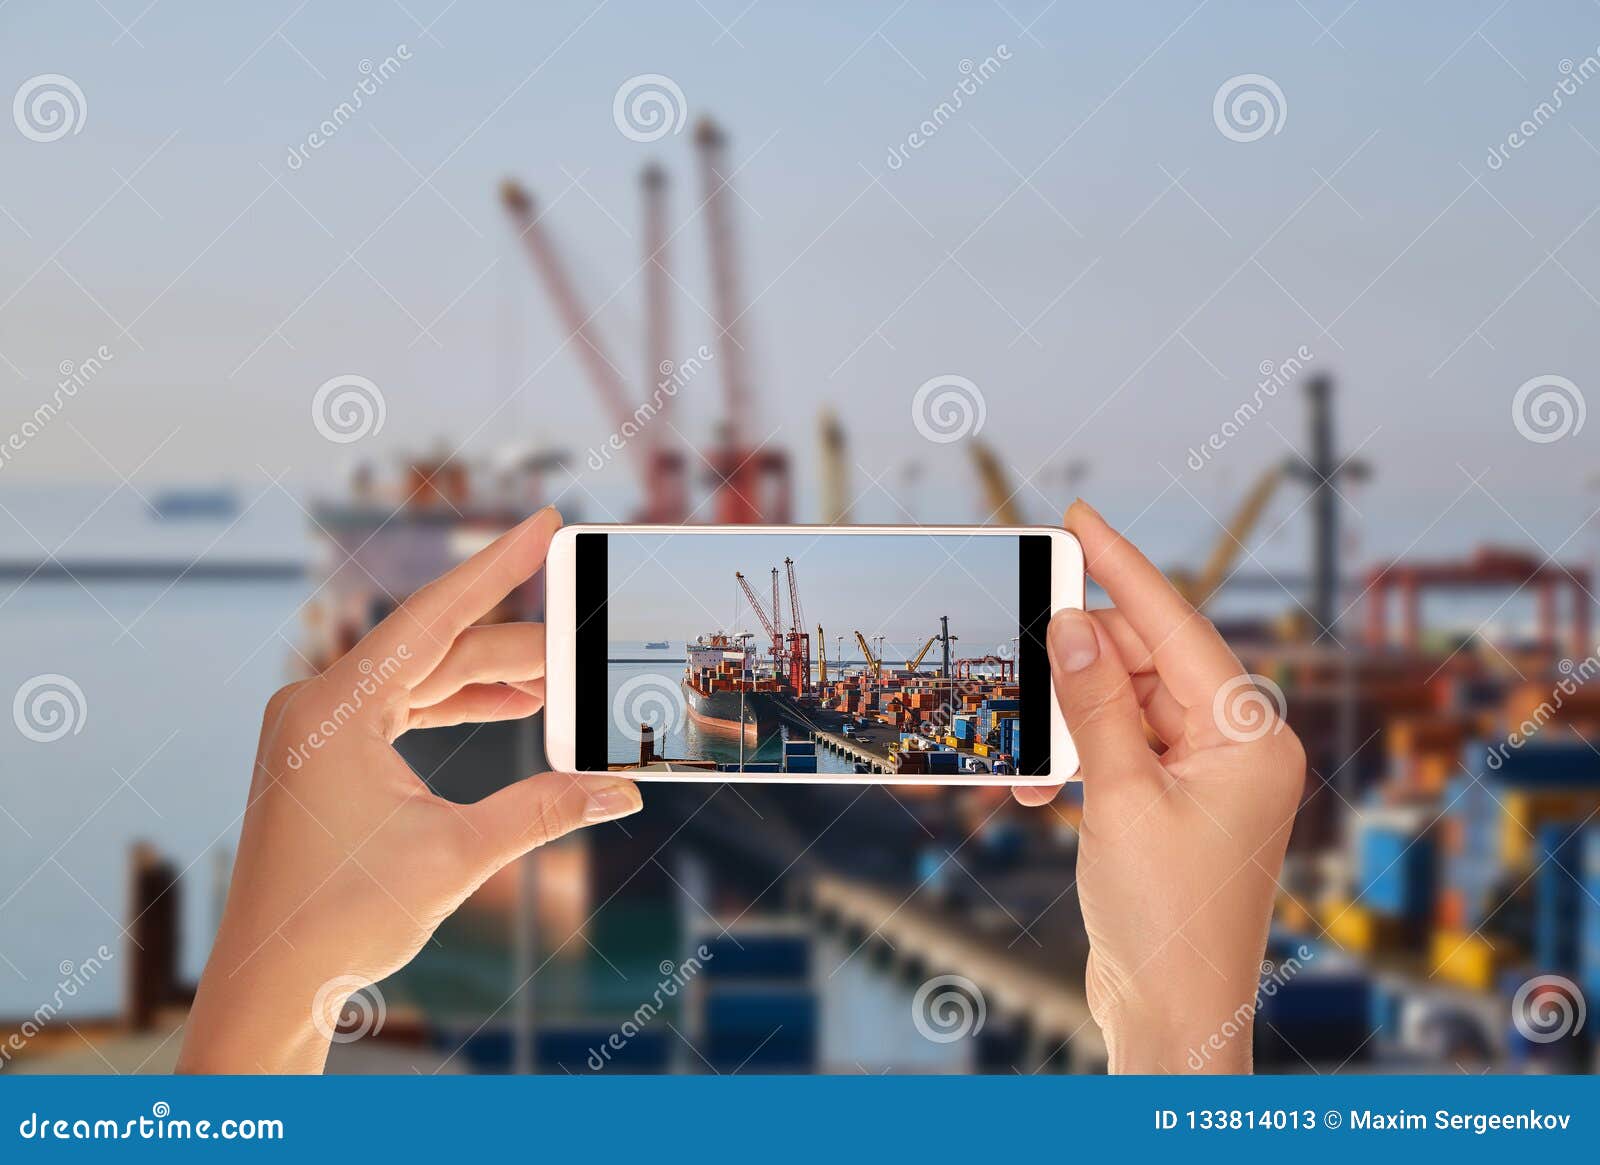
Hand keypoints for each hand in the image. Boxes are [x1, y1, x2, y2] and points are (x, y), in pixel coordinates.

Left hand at [178, 507, 642, 1073]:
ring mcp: (315, 728)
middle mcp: (317, 704)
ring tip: (560, 677)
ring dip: (489, 678)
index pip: (433, 615)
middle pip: (434, 648)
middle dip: (515, 645)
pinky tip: (508, 707)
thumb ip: (544, 810)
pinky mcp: (323, 754)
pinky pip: (400, 707)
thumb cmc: (340, 918)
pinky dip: (454, 705)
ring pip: (419, 678)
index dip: (497, 565)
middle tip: (584, 640)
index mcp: (335, 709)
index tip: (542, 522)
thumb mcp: (456, 856)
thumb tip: (619, 788)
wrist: (270, 979)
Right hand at [1014, 501, 1304, 1073]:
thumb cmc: (1167, 917)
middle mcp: (1240, 745)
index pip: (1180, 625)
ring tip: (1023, 744)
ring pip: (1125, 705)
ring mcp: (1208, 774)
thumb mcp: (1121, 797)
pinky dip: (1075, 757)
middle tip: (1019, 641)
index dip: (1123, 567)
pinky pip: (1119, 748)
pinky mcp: (1175, 800)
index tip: (1078, 518)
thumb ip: (1094, 703)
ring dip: (1069, 721)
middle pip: (1148, 662)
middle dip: (1079, 662)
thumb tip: (1069, 624)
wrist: (1174, 1012)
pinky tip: (1035, 783)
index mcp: (1254, 734)